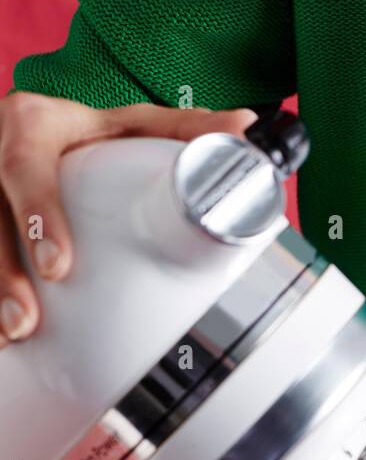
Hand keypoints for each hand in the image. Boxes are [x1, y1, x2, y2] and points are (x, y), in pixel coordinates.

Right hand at [0, 93, 256, 347]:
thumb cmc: (83, 132)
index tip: (59, 266)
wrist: (25, 122)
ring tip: (9, 338)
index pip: (27, 165)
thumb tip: (247, 129)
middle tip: (27, 323)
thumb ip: (182, 129)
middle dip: (5, 271)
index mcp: (36, 124)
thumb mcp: (126, 122)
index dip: (38, 215)